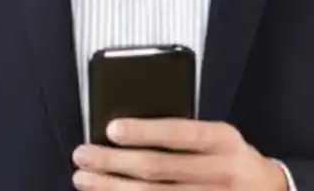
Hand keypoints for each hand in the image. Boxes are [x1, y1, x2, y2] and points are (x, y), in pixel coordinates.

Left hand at [72, 119, 287, 189]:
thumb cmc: (230, 159)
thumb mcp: (218, 138)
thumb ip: (182, 134)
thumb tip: (124, 131)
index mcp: (225, 141)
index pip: (181, 133)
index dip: (145, 130)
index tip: (111, 128)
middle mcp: (223, 172)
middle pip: (160, 168)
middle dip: (115, 162)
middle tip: (82, 155)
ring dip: (113, 189)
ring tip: (84, 179)